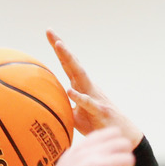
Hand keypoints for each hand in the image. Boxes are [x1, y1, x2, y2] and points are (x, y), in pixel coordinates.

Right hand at [40, 127, 134, 165]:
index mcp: (76, 149)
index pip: (100, 134)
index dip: (109, 147)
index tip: (104, 165)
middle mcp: (85, 148)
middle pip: (115, 133)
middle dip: (119, 151)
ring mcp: (94, 155)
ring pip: (125, 144)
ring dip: (124, 160)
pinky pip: (128, 159)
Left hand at [47, 31, 142, 146]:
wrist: (119, 134)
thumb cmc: (95, 123)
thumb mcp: (74, 115)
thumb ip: (62, 107)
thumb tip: (45, 104)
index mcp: (81, 86)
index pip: (67, 64)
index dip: (59, 50)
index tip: (49, 33)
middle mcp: (87, 86)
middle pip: (72, 64)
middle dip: (61, 48)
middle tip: (50, 31)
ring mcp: (94, 96)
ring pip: (81, 76)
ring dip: (70, 61)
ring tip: (60, 47)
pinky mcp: (99, 111)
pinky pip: (88, 103)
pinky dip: (79, 97)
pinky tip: (70, 90)